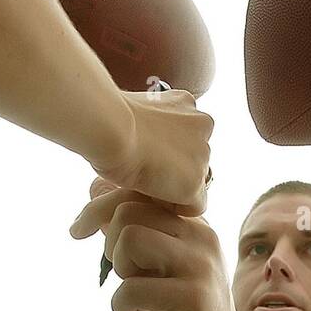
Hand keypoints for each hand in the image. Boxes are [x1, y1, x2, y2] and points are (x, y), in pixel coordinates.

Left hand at [76, 184, 241, 310]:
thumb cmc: (175, 307)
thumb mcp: (153, 261)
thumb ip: (130, 225)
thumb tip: (95, 185)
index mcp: (192, 222)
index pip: (138, 189)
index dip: (99, 205)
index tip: (79, 229)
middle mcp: (201, 236)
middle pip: (129, 210)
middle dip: (110, 244)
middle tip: (123, 274)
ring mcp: (200, 265)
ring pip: (131, 240)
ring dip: (119, 272)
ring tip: (134, 292)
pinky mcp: (193, 298)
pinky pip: (131, 288)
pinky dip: (121, 307)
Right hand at [87, 89, 213, 217]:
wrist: (110, 128)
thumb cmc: (108, 120)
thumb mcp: (135, 111)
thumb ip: (151, 124)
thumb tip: (144, 138)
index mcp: (186, 104)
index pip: (186, 138)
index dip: (165, 152)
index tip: (143, 154)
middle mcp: (203, 125)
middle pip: (194, 160)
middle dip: (173, 169)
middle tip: (142, 169)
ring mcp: (202, 155)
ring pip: (194, 182)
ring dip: (173, 187)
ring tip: (143, 180)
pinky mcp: (194, 183)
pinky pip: (194, 207)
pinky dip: (173, 207)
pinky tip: (150, 194)